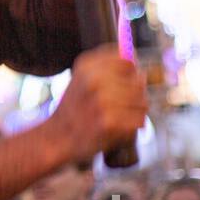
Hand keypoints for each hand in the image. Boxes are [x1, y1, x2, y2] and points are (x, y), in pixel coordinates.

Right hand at [44, 45, 145, 162]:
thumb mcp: (82, 78)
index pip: (129, 61)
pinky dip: (133, 126)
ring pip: (143, 102)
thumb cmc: (75, 109)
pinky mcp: (109, 122)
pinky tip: (119, 128)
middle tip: (119, 106)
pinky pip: (139, 120)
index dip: (131, 73)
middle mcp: (94, 80)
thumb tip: (138, 65)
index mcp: (87, 66)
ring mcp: (102, 101)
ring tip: (118, 117)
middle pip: (139, 81)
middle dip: (135, 95)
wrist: (56, 139)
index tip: (124, 84)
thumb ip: (108, 68)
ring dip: (135, 112)